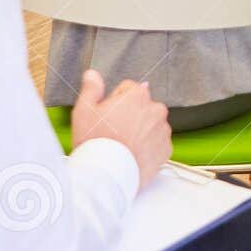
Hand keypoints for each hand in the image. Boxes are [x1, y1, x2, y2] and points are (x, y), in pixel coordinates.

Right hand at [70, 68, 171, 190]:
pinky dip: (148, 147)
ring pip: (151, 124)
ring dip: (141, 131)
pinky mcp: (166, 149)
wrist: (107, 176)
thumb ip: (91, 89)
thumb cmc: (95, 142)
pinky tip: (133, 155)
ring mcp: (163, 130)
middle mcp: (155, 109)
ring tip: (122, 146)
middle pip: (142, 106)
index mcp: (137, 95)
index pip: (128, 89)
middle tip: (114, 132)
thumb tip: (93, 75)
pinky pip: (157, 143)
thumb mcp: (84, 111)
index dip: (114, 101)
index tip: (107, 115)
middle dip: (131, 115)